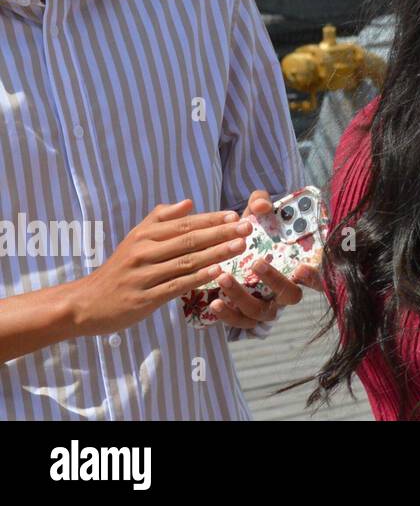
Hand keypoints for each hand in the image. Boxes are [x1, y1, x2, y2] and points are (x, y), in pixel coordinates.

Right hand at [66, 200, 252, 336]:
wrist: (87, 302)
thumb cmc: (119, 268)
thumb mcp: (135, 238)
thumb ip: (161, 218)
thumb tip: (188, 202)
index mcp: (144, 235)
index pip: (184, 223)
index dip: (211, 219)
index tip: (236, 215)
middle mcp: (143, 251)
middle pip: (189, 240)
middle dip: (221, 233)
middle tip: (247, 228)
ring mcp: (143, 275)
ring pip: (186, 261)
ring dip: (216, 253)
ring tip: (240, 247)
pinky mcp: (143, 298)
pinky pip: (175, 286)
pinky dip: (197, 278)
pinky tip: (217, 272)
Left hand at [207, 190, 305, 328]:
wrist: (230, 254)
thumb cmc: (254, 234)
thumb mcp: (258, 215)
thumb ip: (261, 203)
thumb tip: (261, 206)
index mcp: (298, 268)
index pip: (317, 277)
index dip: (313, 276)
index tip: (302, 267)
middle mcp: (286, 291)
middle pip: (290, 295)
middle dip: (274, 281)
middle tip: (256, 263)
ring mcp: (267, 308)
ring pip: (260, 311)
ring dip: (241, 296)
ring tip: (223, 277)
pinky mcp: (246, 318)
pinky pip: (240, 322)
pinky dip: (227, 314)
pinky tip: (214, 302)